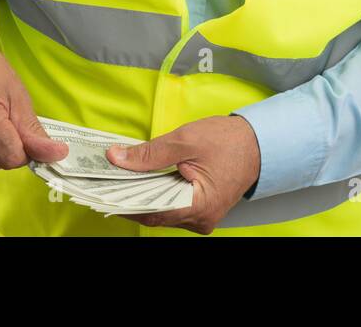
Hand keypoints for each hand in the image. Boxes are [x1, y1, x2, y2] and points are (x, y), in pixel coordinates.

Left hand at [106, 114, 260, 234]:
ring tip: (118, 179)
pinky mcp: (201, 209)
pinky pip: (172, 206)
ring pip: (162, 211)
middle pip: (154, 214)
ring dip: (141, 195)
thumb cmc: (229, 141)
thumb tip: (117, 158)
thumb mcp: (186, 140)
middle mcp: (201, 219)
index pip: (150, 211)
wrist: (259, 142)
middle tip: (104, 182)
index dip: (122, 202)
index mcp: (199, 207)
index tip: (100, 191)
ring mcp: (202, 216)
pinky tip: (141, 181)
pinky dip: (156, 194)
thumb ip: (149, 153)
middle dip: (128, 198)